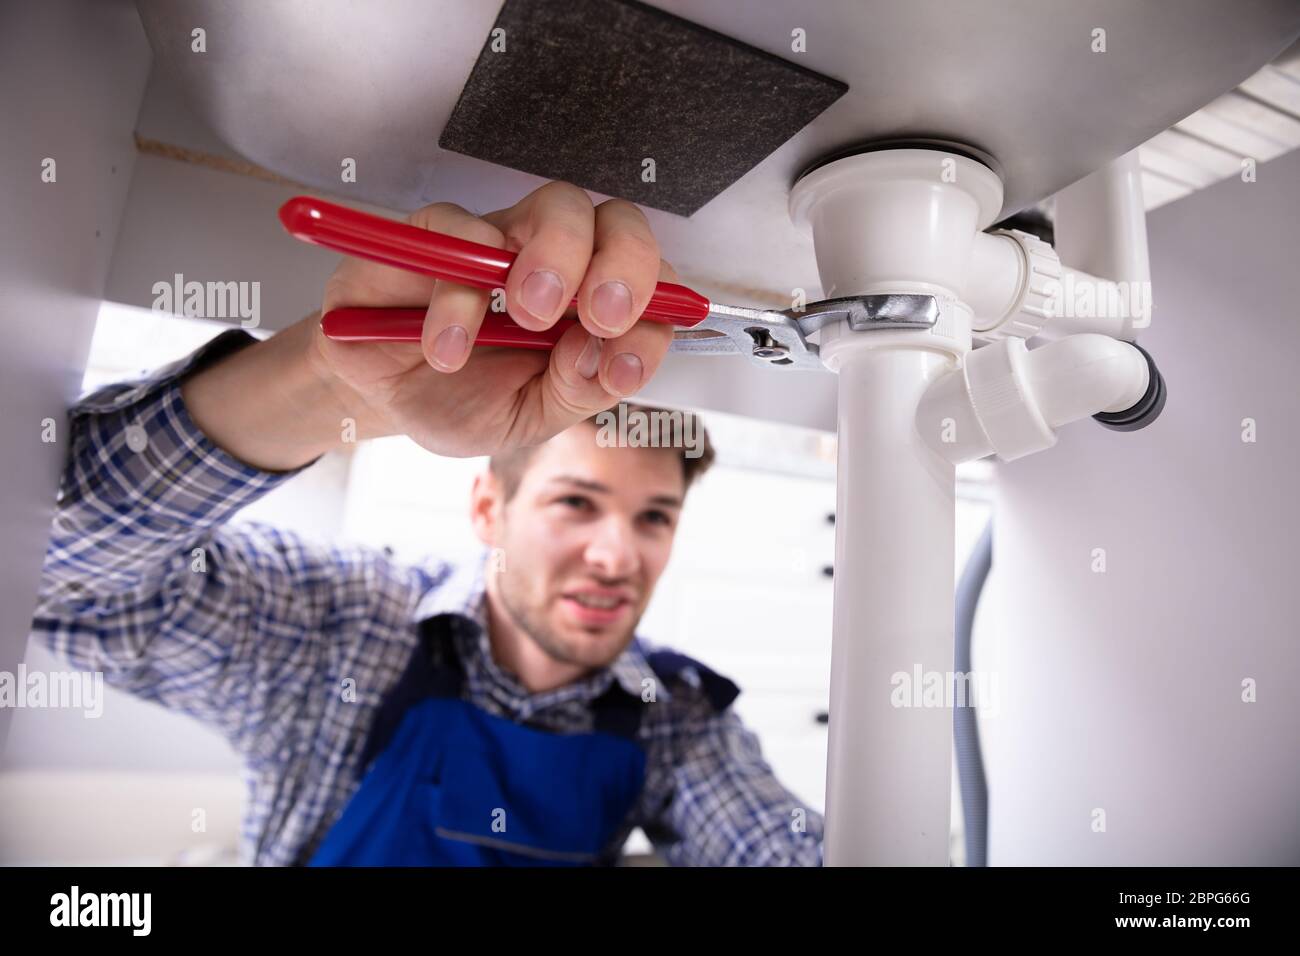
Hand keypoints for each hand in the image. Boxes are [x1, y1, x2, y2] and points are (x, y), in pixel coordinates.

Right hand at [309, 181, 676, 456]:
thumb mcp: (531, 417)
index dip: (654, 314)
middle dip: (624, 267)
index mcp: (592, 306)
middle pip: (620, 224)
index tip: (623, 363)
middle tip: (597, 319)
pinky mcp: (436, 233)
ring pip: (560, 207)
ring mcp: (501, 241)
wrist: (384, 398)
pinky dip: (460, 297)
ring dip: (559, 260)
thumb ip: (577, 389)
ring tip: (526, 321)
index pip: (653, 283)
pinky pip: (464, 233)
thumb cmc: (462, 399)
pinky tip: (449, 348)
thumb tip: (604, 354)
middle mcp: (557, 262)